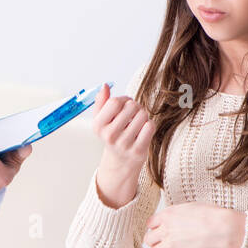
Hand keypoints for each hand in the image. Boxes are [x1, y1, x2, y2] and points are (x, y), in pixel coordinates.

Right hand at [90, 81, 154, 207]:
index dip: (123, 99)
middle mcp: (109, 136)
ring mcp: (124, 144)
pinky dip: (149, 125)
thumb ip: (101, 101)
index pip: (115, 102)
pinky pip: (150, 126)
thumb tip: (105, 86)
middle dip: (135, 106)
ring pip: (142, 115)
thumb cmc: (112, 134)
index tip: (124, 104)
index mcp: (98, 126)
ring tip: (138, 122)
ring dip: (143, 116)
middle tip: (133, 114)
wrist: (120, 161)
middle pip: (131, 106)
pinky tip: (143, 130)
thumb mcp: (101, 119)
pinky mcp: (138, 150)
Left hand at [143, 203, 245, 247]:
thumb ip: (176, 213)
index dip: (153, 229)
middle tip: (157, 245)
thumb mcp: (189, 207)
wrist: (222, 228)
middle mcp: (166, 229)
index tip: (157, 232)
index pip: (150, 223)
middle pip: (149, 239)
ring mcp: (171, 243)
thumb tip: (174, 217)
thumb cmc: (212, 215)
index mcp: (168, 215)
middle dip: (153, 242)